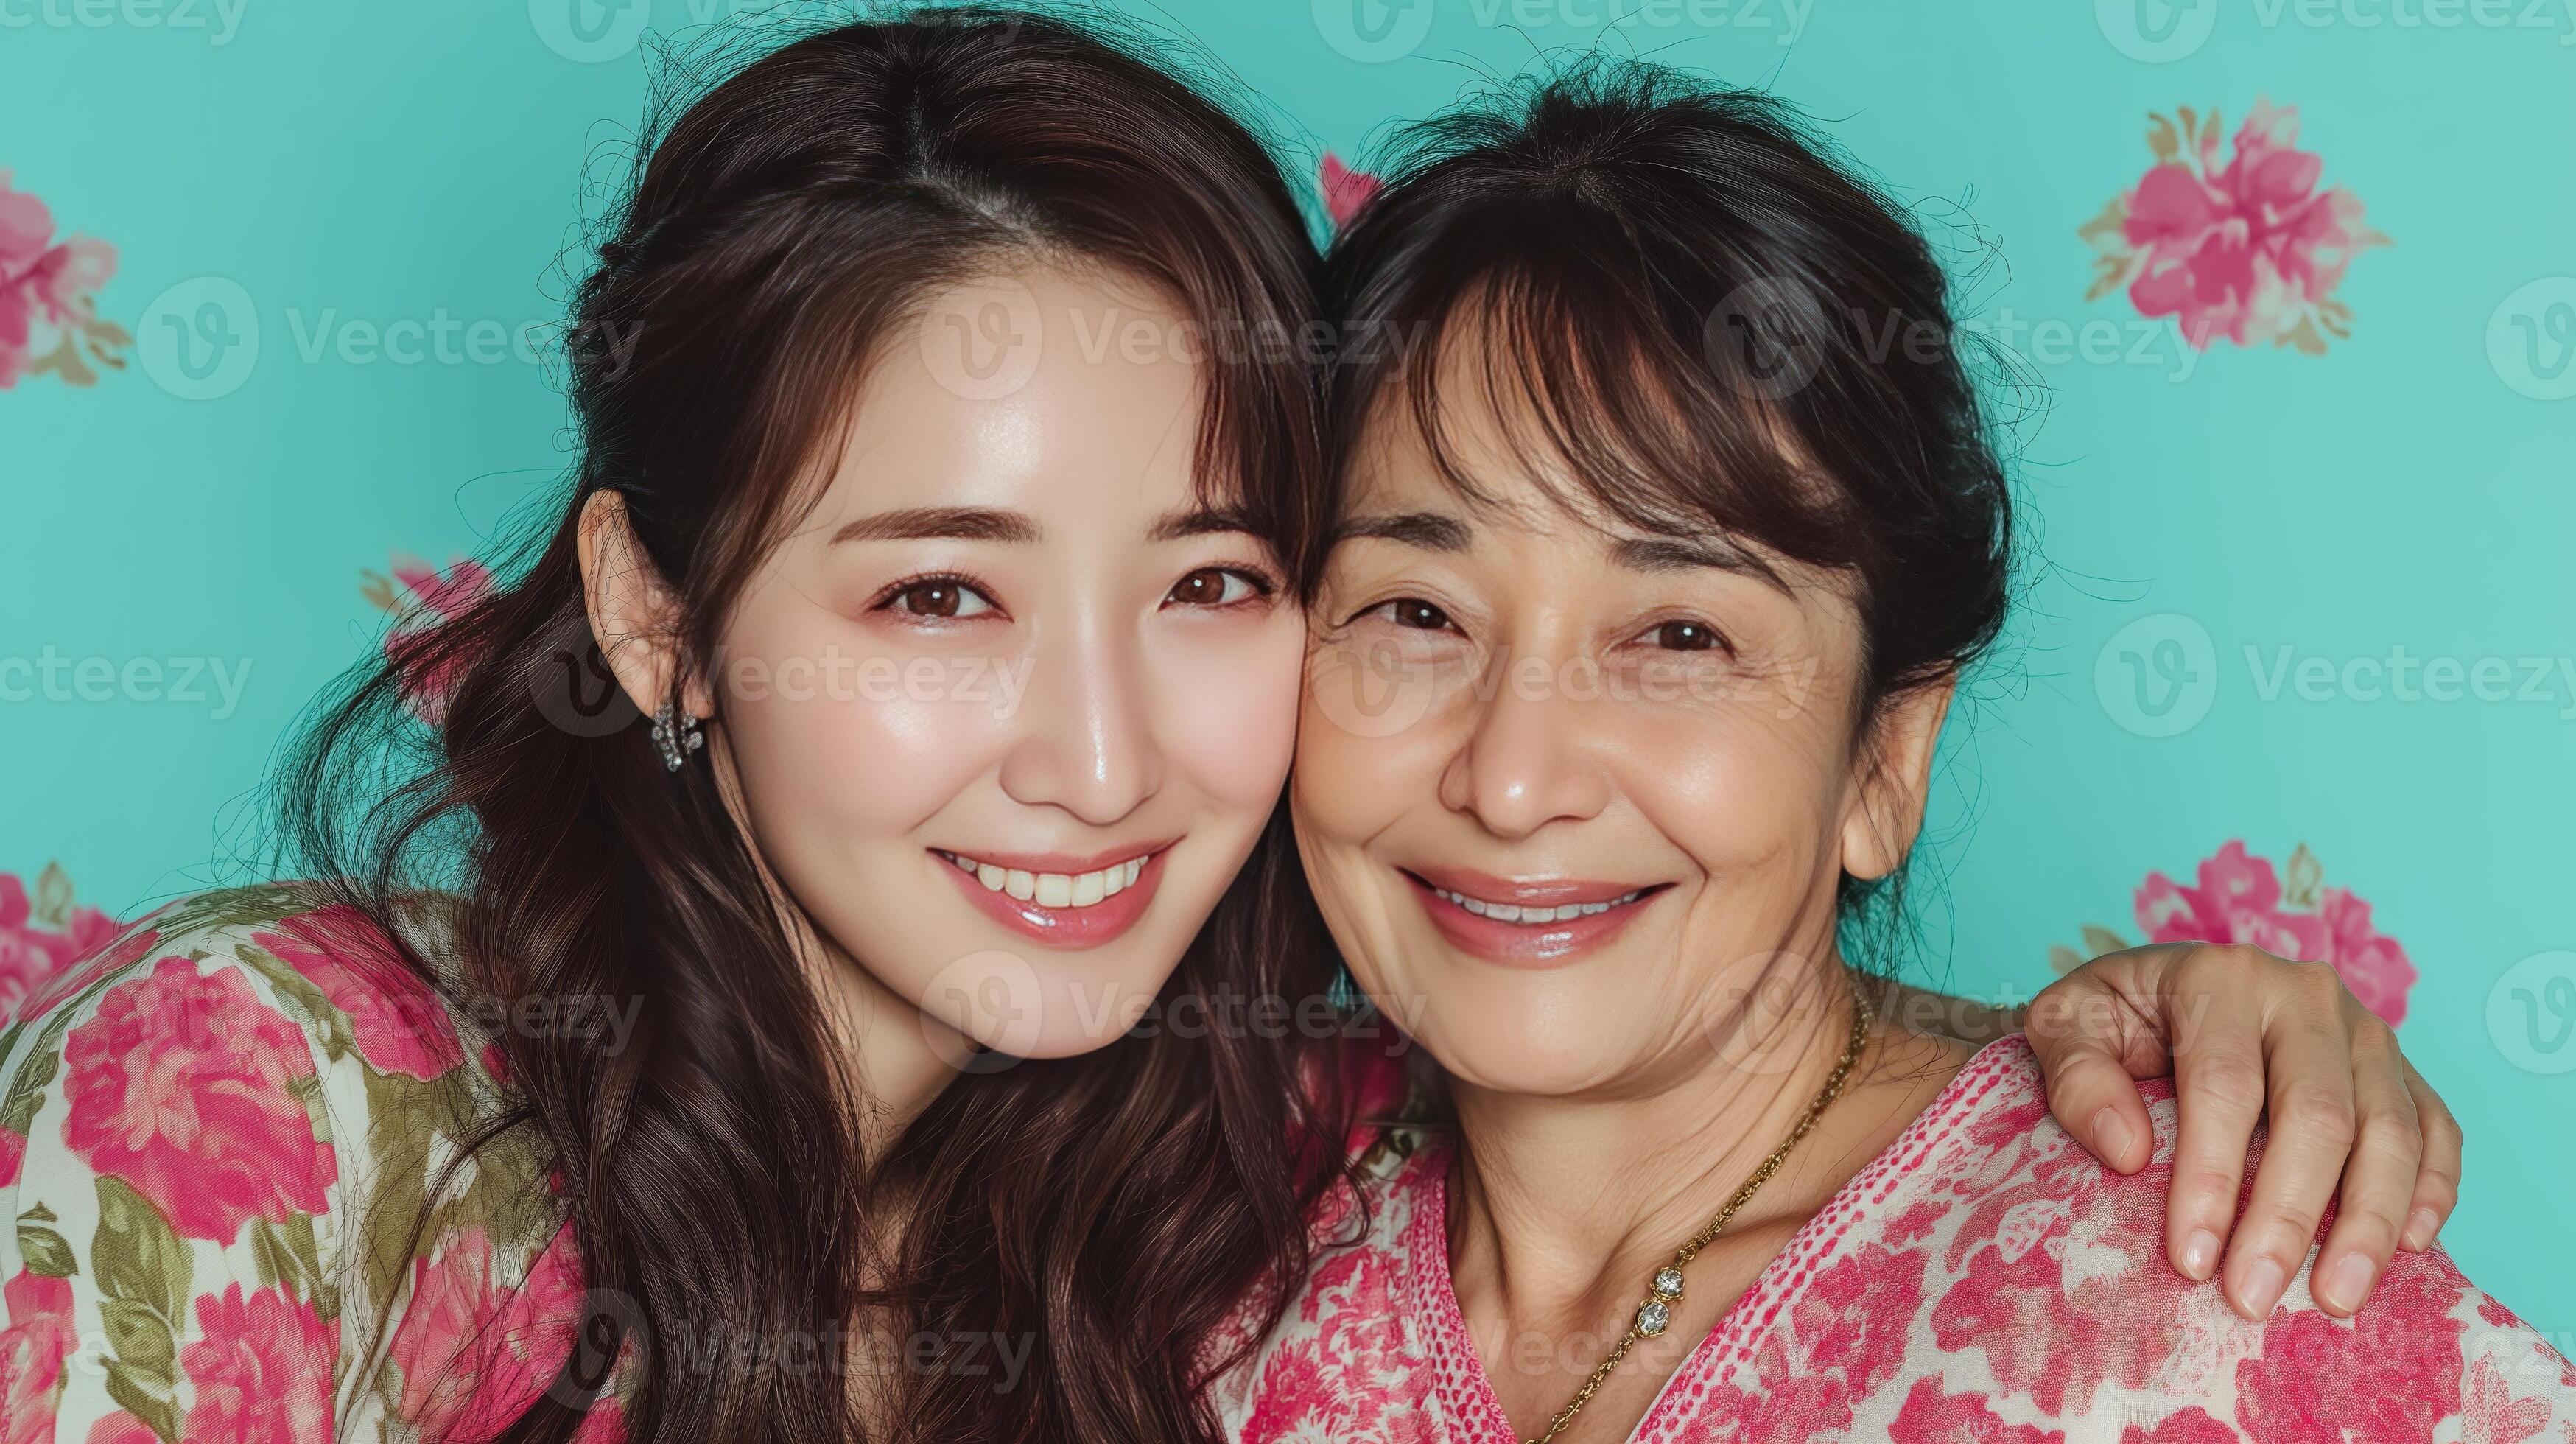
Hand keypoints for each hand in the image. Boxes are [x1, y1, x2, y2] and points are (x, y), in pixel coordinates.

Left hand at [2021, 943, 2459, 1322]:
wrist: (2164, 991)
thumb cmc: (2115, 1018)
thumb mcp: (2064, 1025)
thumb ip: (2077, 1077)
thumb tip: (2128, 1151)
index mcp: (2221, 978)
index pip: (2226, 1087)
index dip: (2211, 1179)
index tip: (2190, 1259)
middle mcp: (2306, 996)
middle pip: (2318, 1116)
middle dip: (2287, 1217)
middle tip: (2253, 1297)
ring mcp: (2365, 1032)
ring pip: (2390, 1131)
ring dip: (2368, 1223)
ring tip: (2335, 1298)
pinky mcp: (2401, 1070)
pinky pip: (2437, 1130)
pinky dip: (2432, 1190)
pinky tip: (2409, 1249)